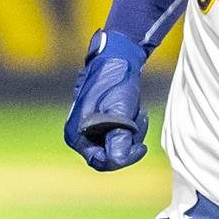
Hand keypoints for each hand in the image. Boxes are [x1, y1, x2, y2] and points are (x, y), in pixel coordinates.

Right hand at [63, 29, 149, 170]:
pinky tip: (135, 109)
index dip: (123, 158)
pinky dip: (128, 124)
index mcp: (77, 135)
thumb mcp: (119, 112)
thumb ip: (118, 138)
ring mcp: (88, 126)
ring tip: (137, 111)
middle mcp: (79, 134)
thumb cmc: (116, 82)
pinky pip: (117, 132)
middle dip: (128, 140)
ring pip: (115, 142)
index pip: (101, 161)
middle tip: (140, 120)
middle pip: (108, 153)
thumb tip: (117, 161)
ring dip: (131, 131)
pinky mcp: (98, 119)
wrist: (118, 57)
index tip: (142, 147)